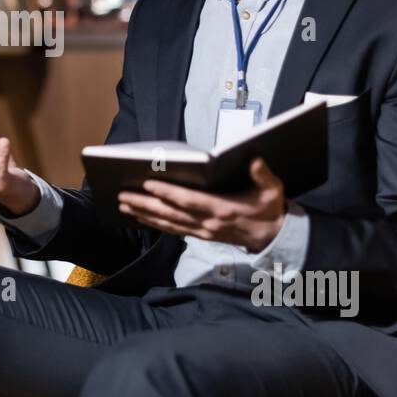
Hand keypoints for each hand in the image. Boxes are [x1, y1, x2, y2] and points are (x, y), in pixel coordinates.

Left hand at [117, 157, 285, 252]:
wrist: (273, 236)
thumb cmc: (269, 209)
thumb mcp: (272, 190)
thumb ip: (263, 175)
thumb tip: (254, 159)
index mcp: (223, 209)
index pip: (190, 201)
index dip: (168, 193)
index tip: (149, 184)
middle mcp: (209, 222)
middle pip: (171, 213)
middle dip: (145, 204)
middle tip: (122, 196)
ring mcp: (203, 231)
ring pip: (168, 223)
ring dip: (144, 214)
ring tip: (123, 205)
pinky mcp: (201, 235)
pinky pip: (174, 229)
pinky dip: (155, 223)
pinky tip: (140, 217)